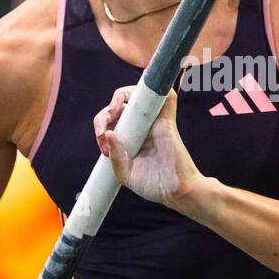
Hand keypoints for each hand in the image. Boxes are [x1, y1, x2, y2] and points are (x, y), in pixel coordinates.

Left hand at [94, 84, 203, 208]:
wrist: (176, 192)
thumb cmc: (154, 185)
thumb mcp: (126, 175)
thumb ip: (116, 157)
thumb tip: (108, 134)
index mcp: (131, 137)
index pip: (112, 119)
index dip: (102, 124)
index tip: (102, 146)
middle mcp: (142, 126)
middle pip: (121, 105)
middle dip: (105, 114)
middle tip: (102, 132)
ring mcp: (155, 121)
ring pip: (139, 93)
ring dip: (120, 96)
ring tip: (113, 110)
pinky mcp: (167, 120)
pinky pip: (166, 96)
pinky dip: (154, 86)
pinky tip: (134, 99)